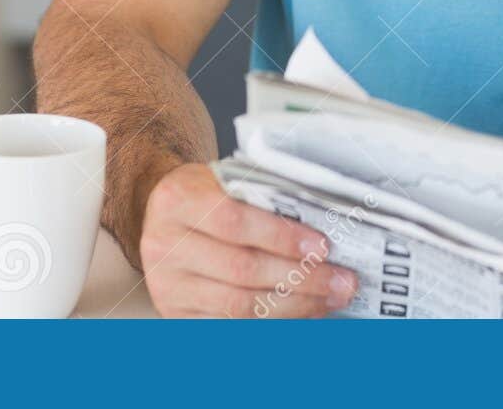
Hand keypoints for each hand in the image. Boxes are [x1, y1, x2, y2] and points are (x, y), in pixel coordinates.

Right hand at [138, 162, 357, 317]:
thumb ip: (262, 196)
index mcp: (177, 200)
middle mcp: (164, 245)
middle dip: (300, 278)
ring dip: (293, 305)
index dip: (282, 237)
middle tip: (341, 281)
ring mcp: (166, 285)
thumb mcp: (223, 178)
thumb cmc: (204, 193)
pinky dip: (271, 321)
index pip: (235, 222)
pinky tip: (301, 312)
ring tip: (329, 299)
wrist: (161, 214)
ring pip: (238, 305)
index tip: (322, 247)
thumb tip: (322, 224)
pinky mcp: (174, 313)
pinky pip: (230, 324)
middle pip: (241, 270)